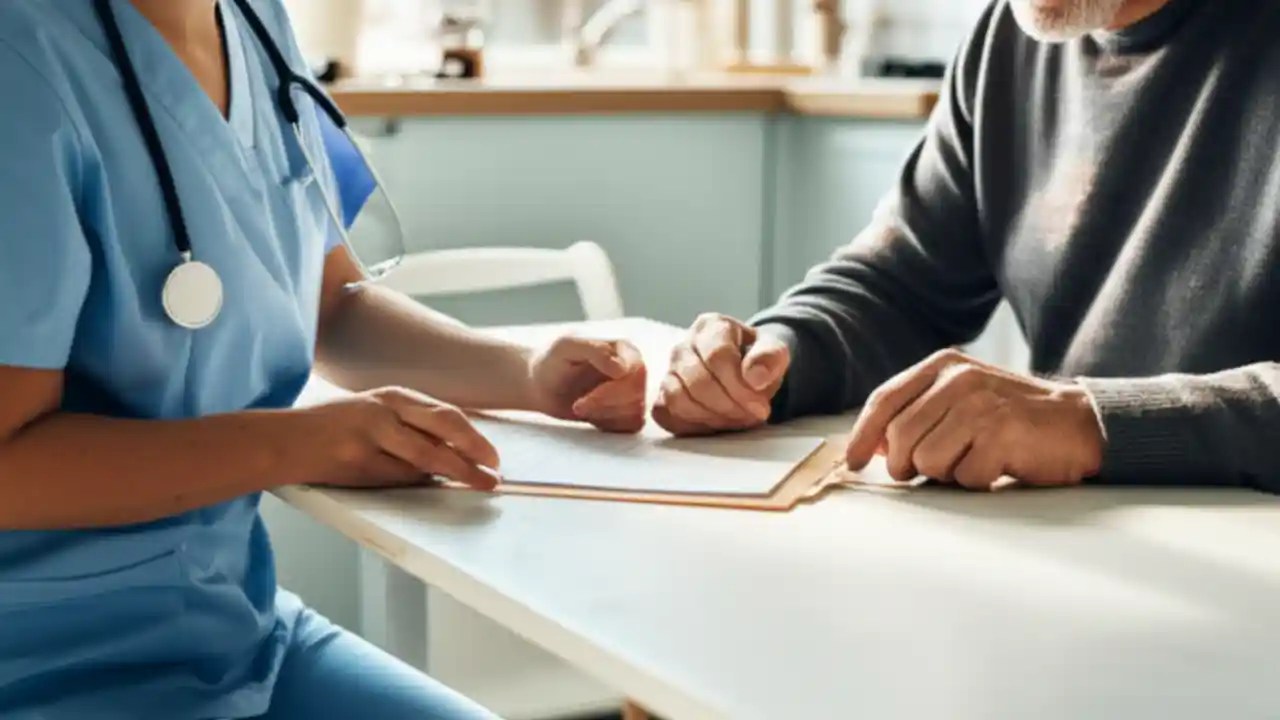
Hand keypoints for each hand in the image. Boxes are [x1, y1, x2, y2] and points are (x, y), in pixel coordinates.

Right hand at [299, 387, 501, 490]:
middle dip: (473, 458)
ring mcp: (371, 438)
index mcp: (394, 396)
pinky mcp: (358, 464)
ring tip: (475, 483)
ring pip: (424, 461)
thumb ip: (413, 424)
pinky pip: (399, 478)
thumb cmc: (337, 427)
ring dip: (453, 474)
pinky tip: (426, 484)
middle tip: (492, 475)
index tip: (493, 456)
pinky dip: (416, 483)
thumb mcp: (376, 411)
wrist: (287, 440)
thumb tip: (458, 449)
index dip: (475, 438)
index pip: (446, 416)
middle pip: (442, 434)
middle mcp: (385, 412)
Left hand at [528, 336, 646, 432]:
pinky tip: (591, 417)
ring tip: (579, 408)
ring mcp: (632, 391)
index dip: (613, 390)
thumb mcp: (565, 348)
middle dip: (605, 404)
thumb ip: (594, 350)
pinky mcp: (627, 412)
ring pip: (636, 411)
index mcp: (624, 349)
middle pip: (638, 393)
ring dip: (604, 415)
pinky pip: (633, 425)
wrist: (540, 386)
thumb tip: (622, 368)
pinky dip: (610, 425)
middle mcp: (633, 369)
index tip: (584, 399)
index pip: (637, 371)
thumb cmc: (550, 362)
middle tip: (577, 406)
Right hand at [651, 314, 790, 436]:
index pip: (717, 356)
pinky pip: (665, 414)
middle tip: (750, 416)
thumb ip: (770, 358)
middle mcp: (684, 345)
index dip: (739, 386)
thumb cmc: (756, 361)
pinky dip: (691, 425)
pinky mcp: (662, 395)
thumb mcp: (775, 353)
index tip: (760, 405)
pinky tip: (715, 424)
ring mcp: (669, 371)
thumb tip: (756, 377)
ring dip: (711, 417)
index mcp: (711, 326)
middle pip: (697, 381)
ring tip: (735, 419)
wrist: (746, 374)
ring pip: (678, 398)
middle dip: (728, 406)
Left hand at [845, 349, 1104, 490]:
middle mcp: (959, 379)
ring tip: (977, 457)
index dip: (863, 435)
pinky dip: (978, 480)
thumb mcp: (961, 400)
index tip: (853, 462)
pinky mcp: (1001, 433)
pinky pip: (964, 477)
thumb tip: (871, 447)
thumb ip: (917, 413)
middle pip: (900, 438)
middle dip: (910, 465)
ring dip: (949, 473)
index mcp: (943, 365)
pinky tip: (1000, 463)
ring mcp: (980, 404)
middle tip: (941, 466)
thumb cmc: (1012, 419)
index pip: (885, 400)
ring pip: (927, 461)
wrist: (1079, 424)